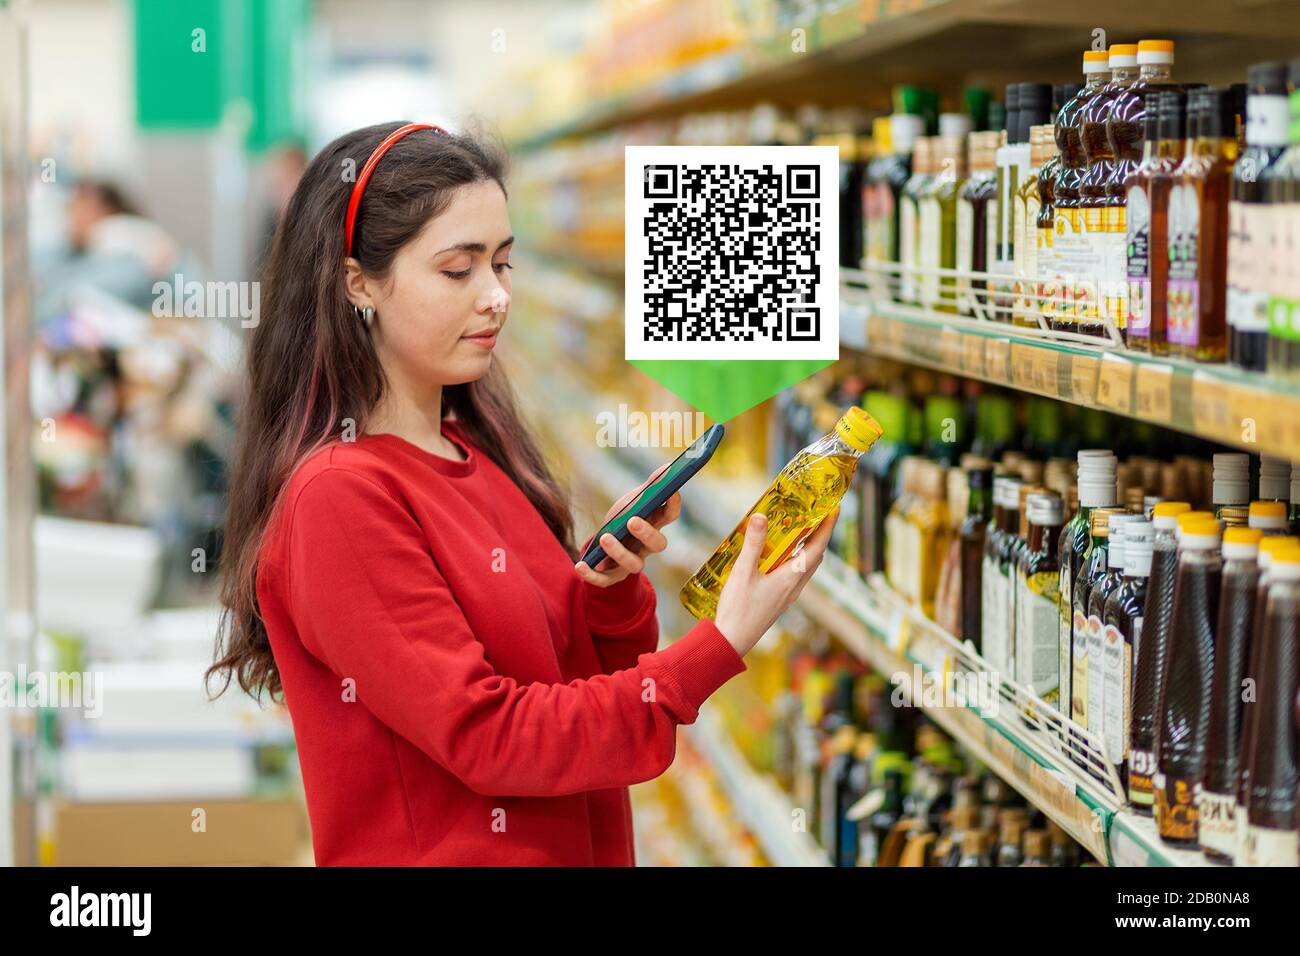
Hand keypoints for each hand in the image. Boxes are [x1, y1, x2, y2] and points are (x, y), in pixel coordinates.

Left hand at [574, 462, 680, 587]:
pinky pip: (605, 580)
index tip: (671, 490)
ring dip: (619, 552)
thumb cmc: (623, 520)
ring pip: (634, 564)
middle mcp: (646, 547)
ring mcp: (631, 562)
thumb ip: (648, 488)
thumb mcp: (633, 502)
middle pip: (658, 544)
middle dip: (647, 533)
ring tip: (605, 537)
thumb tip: (666, 468)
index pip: (670, 516)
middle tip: (632, 520)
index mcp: (654, 524)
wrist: (605, 548)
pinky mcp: (613, 576)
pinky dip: (592, 575)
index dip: (673, 504)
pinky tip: (580, 564)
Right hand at [713, 507, 838, 656]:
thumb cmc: (738, 609)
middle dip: (820, 536)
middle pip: (815, 557)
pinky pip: (795, 576)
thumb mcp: (743, 571)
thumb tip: (760, 516)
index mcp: (790, 578)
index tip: (835, 510)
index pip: (817, 548)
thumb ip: (752, 543)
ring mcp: (787, 596)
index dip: (828, 528)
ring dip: (808, 549)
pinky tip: (780, 558)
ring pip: (806, 568)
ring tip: (802, 533)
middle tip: (819, 516)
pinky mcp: (779, 601)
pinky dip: (795, 561)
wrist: (731, 641)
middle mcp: (794, 587)